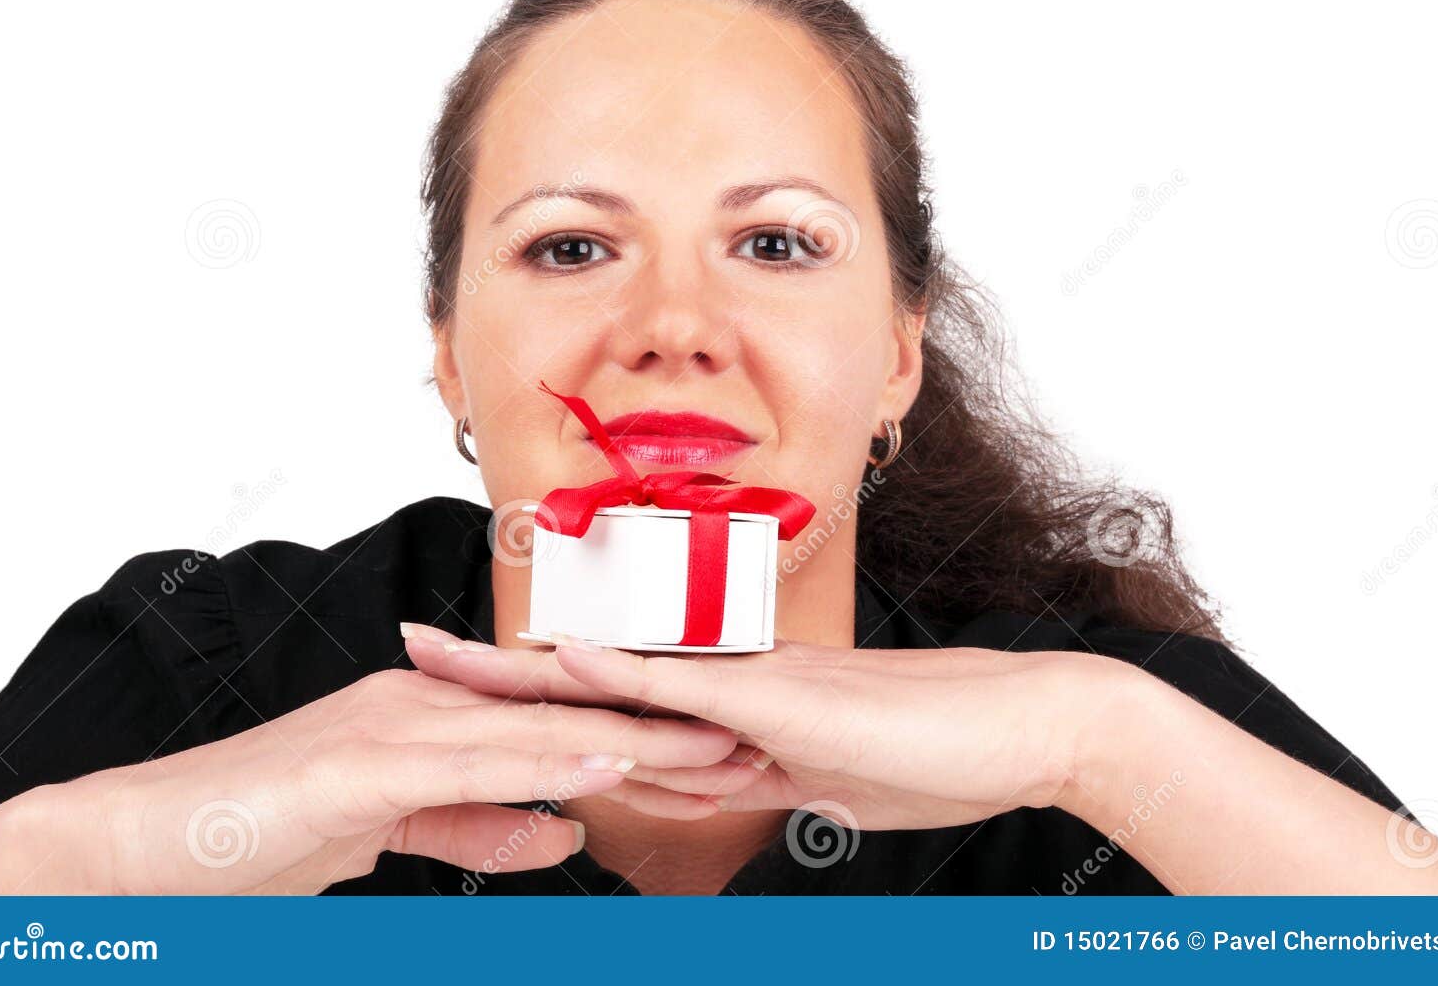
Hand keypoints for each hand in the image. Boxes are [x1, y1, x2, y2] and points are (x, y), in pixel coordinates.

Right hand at [0, 666, 740, 893]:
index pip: (553, 722)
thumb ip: (478, 826)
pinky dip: (541, 765)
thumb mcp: (395, 835)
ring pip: (530, 729)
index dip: (638, 731)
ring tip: (706, 745)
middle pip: (559, 712)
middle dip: (654, 725)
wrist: (145, 845)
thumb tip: (565, 835)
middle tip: (744, 736)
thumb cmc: (262, 833)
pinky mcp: (360, 765)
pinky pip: (469, 764)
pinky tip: (599, 768)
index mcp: (429, 714)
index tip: (713, 747)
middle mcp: (420, 703)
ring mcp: (390, 727)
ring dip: (625, 737)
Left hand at [407, 629, 1145, 831]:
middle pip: (588, 677)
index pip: (611, 706)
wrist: (1026, 727)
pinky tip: (560, 662)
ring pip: (618, 674)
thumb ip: (764, 778)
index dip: (534, 695)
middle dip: (493, 670)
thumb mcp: (828, 786)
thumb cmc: (941, 757)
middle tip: (411, 650)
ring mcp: (754, 687)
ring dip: (526, 668)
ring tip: (442, 657)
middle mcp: (728, 687)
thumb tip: (720, 781)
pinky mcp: (786, 701)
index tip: (465, 689)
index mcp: (732, 712)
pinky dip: (621, 676)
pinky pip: (690, 689)